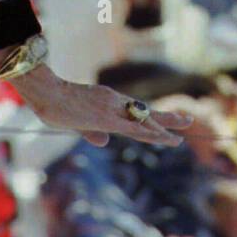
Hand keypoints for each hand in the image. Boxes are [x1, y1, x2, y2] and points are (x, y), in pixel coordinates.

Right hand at [7, 63, 190, 148]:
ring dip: (163, 127)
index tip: (168, 124)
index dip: (152, 120)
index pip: (135, 114)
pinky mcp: (107, 116)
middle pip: (145, 114)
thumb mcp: (77, 123)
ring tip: (181, 132)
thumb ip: (92, 132)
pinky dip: (149, 131)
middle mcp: (115, 103)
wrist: (47, 94)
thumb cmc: (57, 106)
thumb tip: (104, 142)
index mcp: (109, 104)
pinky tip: (163, 135)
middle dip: (167, 118)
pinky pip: (132, 126)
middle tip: (188, 120)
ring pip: (143, 120)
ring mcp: (112, 108)